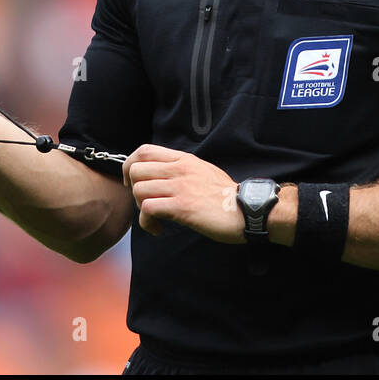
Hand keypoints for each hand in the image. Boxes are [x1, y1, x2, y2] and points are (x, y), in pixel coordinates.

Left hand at [122, 144, 242, 242]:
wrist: (247, 209)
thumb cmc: (225, 196)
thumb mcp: (203, 171)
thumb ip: (182, 169)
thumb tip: (162, 175)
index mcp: (183, 160)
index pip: (144, 151)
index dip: (131, 166)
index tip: (135, 183)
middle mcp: (179, 169)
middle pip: (136, 170)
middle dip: (133, 189)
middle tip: (146, 203)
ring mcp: (180, 187)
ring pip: (139, 190)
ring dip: (141, 208)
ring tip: (155, 217)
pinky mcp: (183, 207)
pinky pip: (149, 209)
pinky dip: (148, 222)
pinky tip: (159, 228)